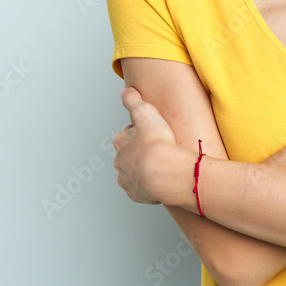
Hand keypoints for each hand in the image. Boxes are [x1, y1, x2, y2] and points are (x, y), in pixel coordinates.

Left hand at [112, 86, 182, 204]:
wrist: (165, 173)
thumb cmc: (156, 143)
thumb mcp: (145, 112)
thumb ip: (133, 100)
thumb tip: (126, 91)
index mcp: (121, 142)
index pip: (126, 135)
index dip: (138, 132)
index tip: (149, 132)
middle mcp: (120, 162)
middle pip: (128, 155)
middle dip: (139, 152)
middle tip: (156, 149)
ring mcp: (128, 179)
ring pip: (133, 173)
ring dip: (143, 169)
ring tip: (161, 165)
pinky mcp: (137, 194)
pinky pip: (141, 189)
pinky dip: (149, 185)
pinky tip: (160, 179)